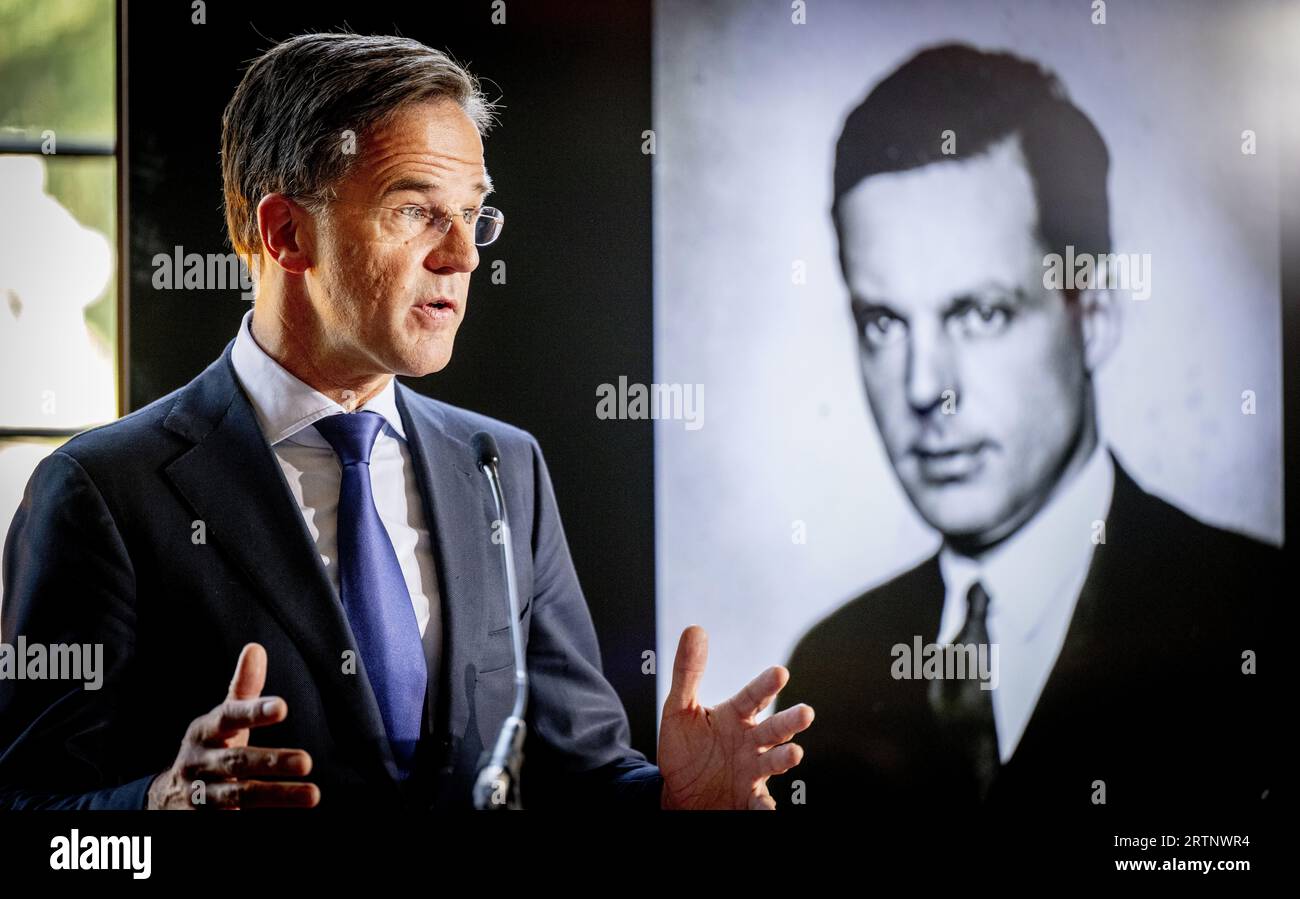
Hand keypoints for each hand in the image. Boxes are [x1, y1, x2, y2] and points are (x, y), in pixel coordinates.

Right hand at [146, 643, 319, 808]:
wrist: (167, 795)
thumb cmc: (210, 746)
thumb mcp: (222, 718)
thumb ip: (243, 689)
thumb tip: (256, 648)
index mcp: (206, 730)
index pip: (230, 718)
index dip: (255, 712)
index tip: (283, 707)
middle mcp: (200, 761)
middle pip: (237, 762)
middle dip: (272, 762)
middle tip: (307, 761)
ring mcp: (200, 794)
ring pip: (239, 796)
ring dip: (277, 796)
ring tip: (313, 795)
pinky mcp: (203, 818)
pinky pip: (229, 818)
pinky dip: (252, 818)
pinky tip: (283, 818)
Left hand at [657, 625, 813, 809]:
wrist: (680, 791)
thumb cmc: (685, 747)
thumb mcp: (679, 709)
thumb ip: (688, 673)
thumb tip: (695, 629)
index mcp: (737, 716)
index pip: (754, 697)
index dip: (766, 685)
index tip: (779, 672)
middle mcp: (752, 741)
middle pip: (774, 728)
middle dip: (789, 721)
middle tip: (805, 713)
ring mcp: (753, 769)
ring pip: (775, 761)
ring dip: (786, 758)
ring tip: (794, 754)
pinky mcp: (748, 797)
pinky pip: (760, 802)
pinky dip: (766, 807)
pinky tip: (770, 810)